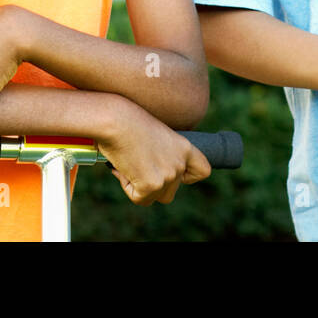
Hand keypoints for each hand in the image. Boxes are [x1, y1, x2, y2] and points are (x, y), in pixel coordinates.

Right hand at [94, 100, 211, 204]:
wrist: (114, 119)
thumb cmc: (127, 121)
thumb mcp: (155, 136)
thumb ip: (163, 155)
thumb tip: (152, 171)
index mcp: (184, 147)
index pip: (203, 171)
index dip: (188, 177)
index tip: (172, 172)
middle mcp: (180, 163)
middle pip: (170, 191)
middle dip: (152, 183)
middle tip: (136, 164)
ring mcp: (168, 175)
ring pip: (155, 197)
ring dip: (140, 187)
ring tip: (128, 163)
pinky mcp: (151, 185)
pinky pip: (139, 198)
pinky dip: (128, 186)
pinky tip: (122, 167)